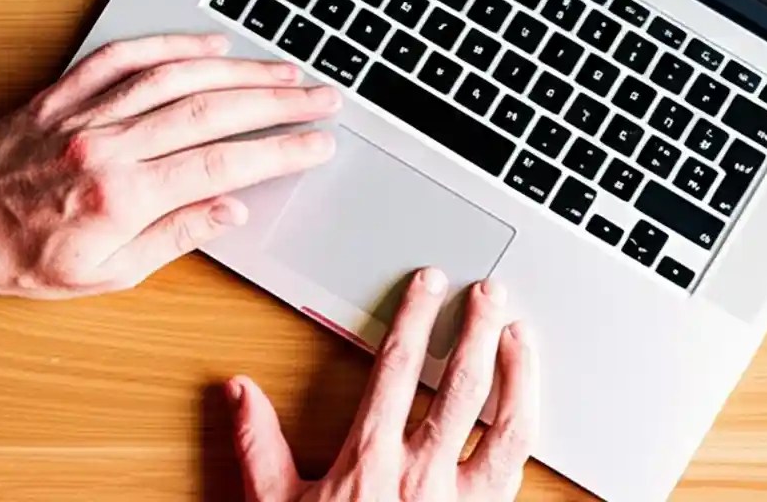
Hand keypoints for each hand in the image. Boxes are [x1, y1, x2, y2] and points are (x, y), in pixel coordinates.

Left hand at [0, 34, 340, 298]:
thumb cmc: (27, 259)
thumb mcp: (108, 275)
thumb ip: (176, 236)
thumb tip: (233, 208)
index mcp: (122, 197)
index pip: (223, 164)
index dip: (279, 151)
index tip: (317, 142)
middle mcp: (107, 146)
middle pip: (212, 111)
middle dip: (277, 100)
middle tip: (321, 96)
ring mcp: (85, 112)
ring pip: (177, 76)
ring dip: (238, 69)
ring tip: (283, 69)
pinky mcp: (64, 92)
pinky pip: (124, 56)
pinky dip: (171, 44)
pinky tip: (210, 44)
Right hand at [227, 269, 539, 501]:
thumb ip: (258, 446)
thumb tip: (239, 390)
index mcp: (371, 460)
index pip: (399, 368)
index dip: (416, 318)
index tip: (429, 285)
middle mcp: (423, 473)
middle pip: (460, 384)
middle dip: (476, 329)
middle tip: (488, 290)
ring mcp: (462, 500)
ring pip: (504, 422)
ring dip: (516, 372)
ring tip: (519, 333)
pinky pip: (517, 465)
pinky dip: (526, 425)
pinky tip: (527, 403)